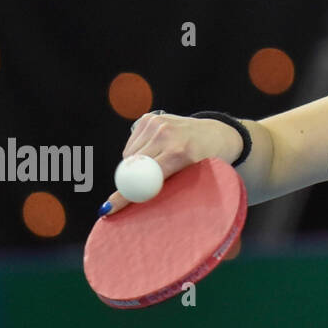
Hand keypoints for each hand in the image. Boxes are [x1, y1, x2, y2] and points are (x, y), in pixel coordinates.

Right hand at [99, 112, 243, 215]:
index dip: (125, 196)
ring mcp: (157, 124)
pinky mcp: (149, 118)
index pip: (145, 178)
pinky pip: (131, 145)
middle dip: (129, 182)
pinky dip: (137, 153)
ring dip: (135, 166)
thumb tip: (136, 207)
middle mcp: (167, 135)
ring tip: (157, 164)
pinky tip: (155, 151)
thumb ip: (167, 191)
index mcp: (180, 153)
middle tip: (137, 189)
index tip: (108, 208)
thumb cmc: (207, 163)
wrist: (218, 134)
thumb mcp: (193, 180)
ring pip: (128, 156)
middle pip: (131, 167)